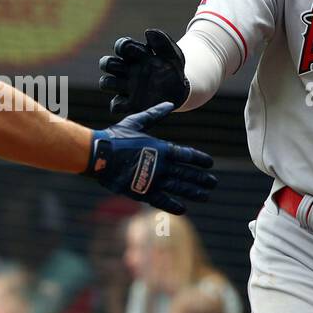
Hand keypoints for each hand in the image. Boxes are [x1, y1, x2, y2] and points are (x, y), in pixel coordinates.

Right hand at [83, 102, 216, 214]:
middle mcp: (161, 165)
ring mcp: (153, 180)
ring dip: (193, 192)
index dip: (200, 159)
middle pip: (187, 173)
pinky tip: (183, 209)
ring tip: (205, 196)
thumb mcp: (136, 122)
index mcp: (161, 148)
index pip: (187, 155)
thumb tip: (170, 104)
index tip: (210, 164)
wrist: (99, 155)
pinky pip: (162, 200)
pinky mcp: (142, 192)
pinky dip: (173, 205)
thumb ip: (155, 114)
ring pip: (179, 188)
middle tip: (213, 183)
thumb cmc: (115, 137)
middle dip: (202, 178)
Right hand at [99, 29, 190, 115]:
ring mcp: (126, 87)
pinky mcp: (129, 104)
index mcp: (135, 56)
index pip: (121, 46)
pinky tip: (131, 101)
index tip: (140, 51)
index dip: (123, 46)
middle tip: (124, 68)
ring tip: (127, 85)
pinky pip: (115, 105)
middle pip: (106, 63)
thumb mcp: (174, 55)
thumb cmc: (174, 70)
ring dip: (111, 83)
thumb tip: (148, 32)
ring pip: (105, 82)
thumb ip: (163, 42)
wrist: (181, 91)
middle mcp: (127, 70)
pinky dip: (118, 104)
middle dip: (109, 63)